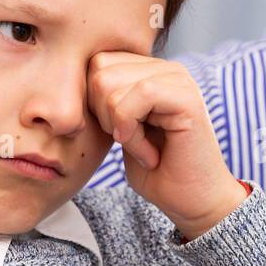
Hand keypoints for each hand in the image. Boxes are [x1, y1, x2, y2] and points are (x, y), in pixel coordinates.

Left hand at [87, 51, 245, 239]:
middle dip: (103, 114)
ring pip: (112, 83)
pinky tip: (150, 154)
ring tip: (144, 149)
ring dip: (120, 127)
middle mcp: (166, 68)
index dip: (94, 104)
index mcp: (149, 71)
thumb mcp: (119, 130)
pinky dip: (133, 132)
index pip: (95, 62)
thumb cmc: (157, 172)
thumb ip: (103, 100)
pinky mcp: (187, 97)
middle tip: (131, 143)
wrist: (191, 203)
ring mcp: (179, 79)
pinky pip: (140, 96)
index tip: (120, 135)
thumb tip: (73, 81)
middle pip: (98, 70)